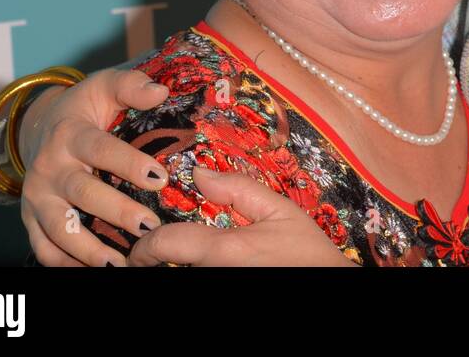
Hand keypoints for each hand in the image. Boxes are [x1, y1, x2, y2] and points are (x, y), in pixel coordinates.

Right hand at [19, 67, 170, 266]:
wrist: (38, 127)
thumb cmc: (84, 109)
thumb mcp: (104, 86)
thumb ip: (131, 85)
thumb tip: (160, 91)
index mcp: (69, 134)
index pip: (99, 149)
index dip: (128, 163)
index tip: (159, 178)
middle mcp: (49, 168)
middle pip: (83, 194)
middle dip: (117, 212)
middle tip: (151, 226)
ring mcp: (37, 197)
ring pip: (60, 228)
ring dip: (89, 249)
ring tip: (122, 263)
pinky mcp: (30, 218)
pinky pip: (43, 248)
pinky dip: (64, 264)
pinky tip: (95, 272)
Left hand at [128, 168, 357, 266]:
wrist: (326, 283)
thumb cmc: (305, 252)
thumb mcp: (280, 210)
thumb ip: (238, 189)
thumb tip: (198, 172)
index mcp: (224, 250)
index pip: (164, 244)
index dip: (145, 243)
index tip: (143, 241)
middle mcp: (213, 275)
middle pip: (164, 267)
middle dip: (156, 258)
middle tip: (158, 250)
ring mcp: (216, 285)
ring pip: (178, 277)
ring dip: (173, 267)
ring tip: (175, 257)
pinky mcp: (220, 296)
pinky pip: (194, 283)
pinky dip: (189, 273)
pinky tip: (196, 266)